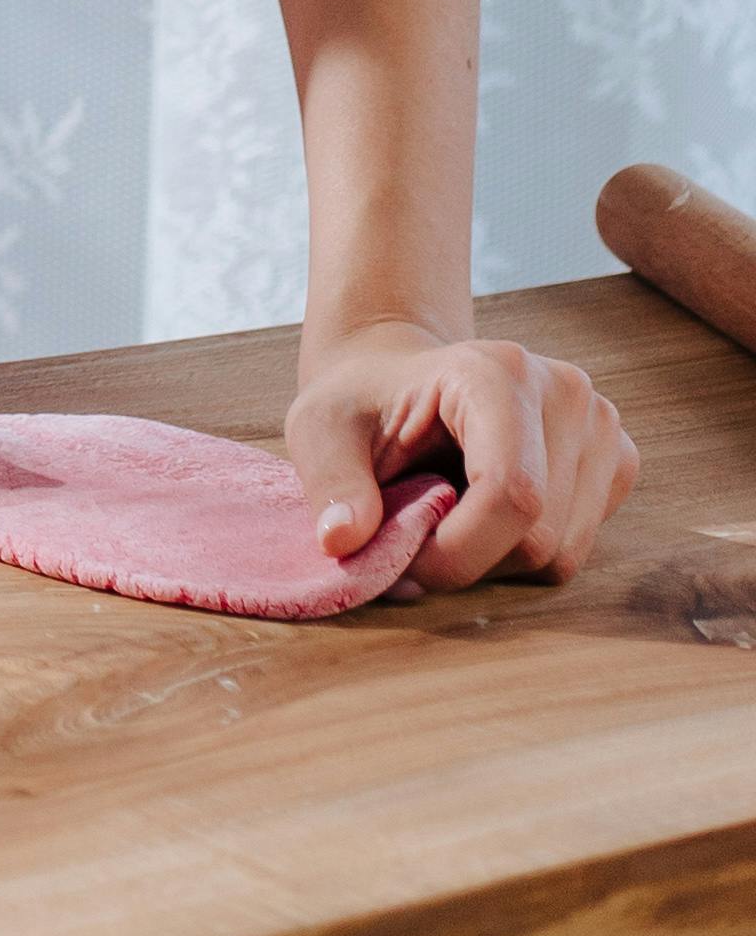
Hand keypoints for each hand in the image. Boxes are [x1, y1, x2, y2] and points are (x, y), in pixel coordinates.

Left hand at [284, 316, 639, 586]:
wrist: (398, 376)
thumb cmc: (362, 402)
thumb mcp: (320, 430)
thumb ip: (332, 483)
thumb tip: (343, 542)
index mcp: (495, 370)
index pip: (511, 493)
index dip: (458, 552)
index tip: (402, 564)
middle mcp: (566, 391)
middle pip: (538, 537)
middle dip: (467, 559)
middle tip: (413, 535)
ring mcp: (600, 425)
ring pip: (560, 554)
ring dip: (493, 559)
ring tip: (448, 514)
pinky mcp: (615, 460)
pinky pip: (576, 549)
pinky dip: (522, 552)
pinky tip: (485, 511)